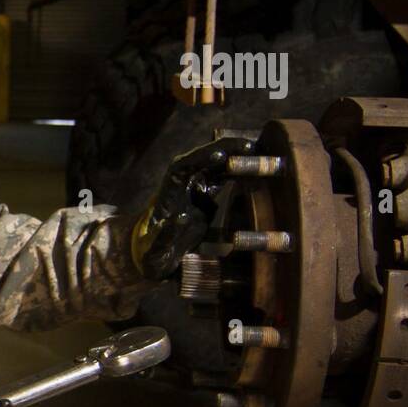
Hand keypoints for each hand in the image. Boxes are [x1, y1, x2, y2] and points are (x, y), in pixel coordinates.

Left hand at [132, 136, 253, 279]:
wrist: (157, 260)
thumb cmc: (151, 254)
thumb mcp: (156, 249)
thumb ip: (166, 235)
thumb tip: (182, 218)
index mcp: (167, 193)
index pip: (182, 167)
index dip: (200, 158)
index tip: (218, 155)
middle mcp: (181, 186)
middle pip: (202, 161)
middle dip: (223, 150)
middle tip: (249, 146)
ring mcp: (195, 192)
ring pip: (215, 169)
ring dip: (233, 160)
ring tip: (256, 153)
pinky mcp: (206, 201)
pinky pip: (222, 183)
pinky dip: (237, 177)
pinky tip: (255, 176)